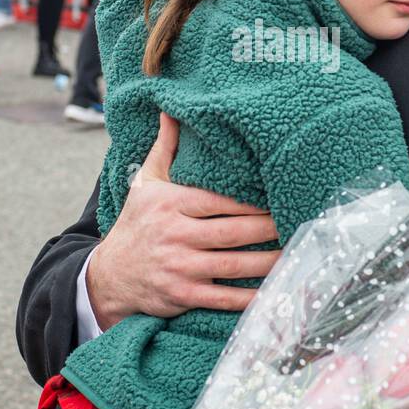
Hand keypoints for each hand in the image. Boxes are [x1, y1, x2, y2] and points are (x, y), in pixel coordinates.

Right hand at [86, 112, 279, 329]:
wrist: (109, 275)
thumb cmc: (136, 222)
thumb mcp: (145, 182)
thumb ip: (165, 148)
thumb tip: (171, 110)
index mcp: (170, 205)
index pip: (218, 201)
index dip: (251, 202)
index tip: (279, 198)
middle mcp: (175, 236)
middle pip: (232, 233)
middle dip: (268, 229)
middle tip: (299, 223)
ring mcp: (180, 268)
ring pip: (234, 266)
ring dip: (269, 262)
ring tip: (296, 254)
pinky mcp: (184, 295)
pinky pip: (224, 298)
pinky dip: (251, 298)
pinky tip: (275, 292)